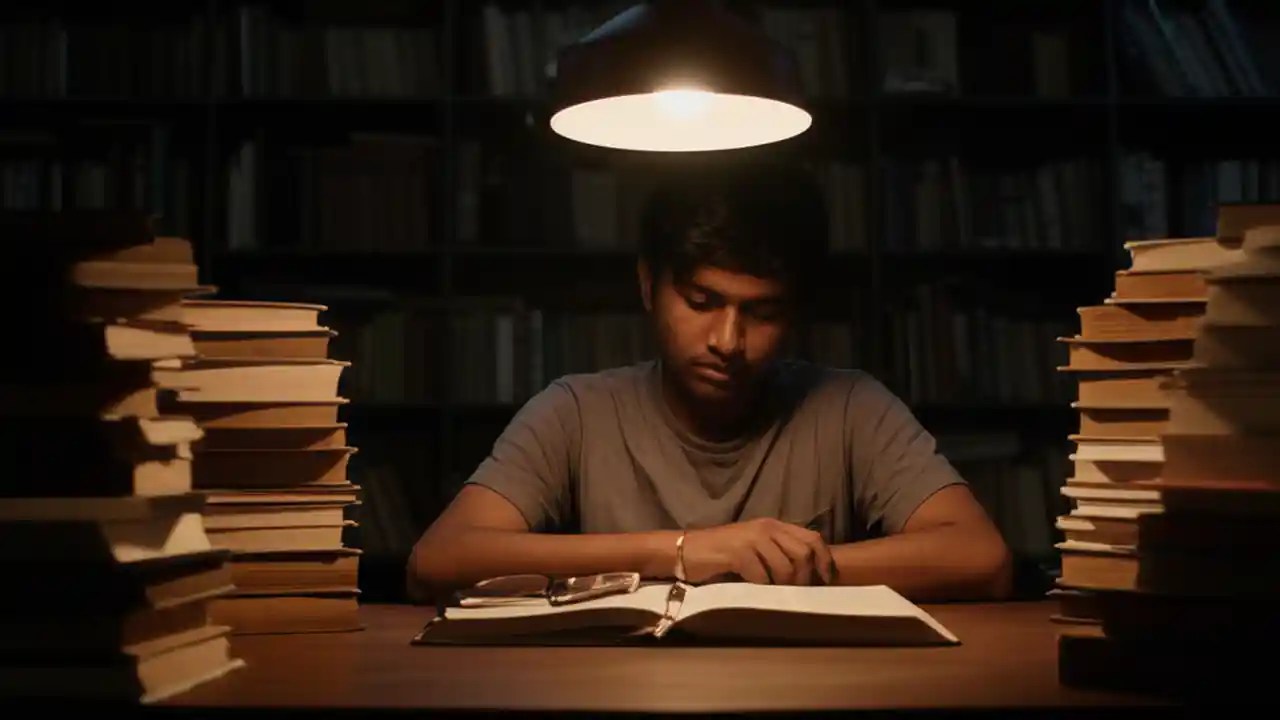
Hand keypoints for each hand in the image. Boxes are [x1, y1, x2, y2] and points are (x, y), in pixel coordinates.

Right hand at [681, 518, 834, 585]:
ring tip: (773, 593)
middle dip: (804, 579)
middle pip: (803, 554)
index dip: (824, 560)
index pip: (812, 538)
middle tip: (796, 592)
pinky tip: (753, 588)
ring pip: (786, 568)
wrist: (687, 550)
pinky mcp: (737, 554)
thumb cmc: (722, 552)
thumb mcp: (755, 545)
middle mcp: (766, 528)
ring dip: (784, 587)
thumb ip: (778, 550)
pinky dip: (762, 588)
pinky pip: (763, 577)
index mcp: (773, 525)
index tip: (825, 580)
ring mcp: (751, 540)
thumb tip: (808, 573)